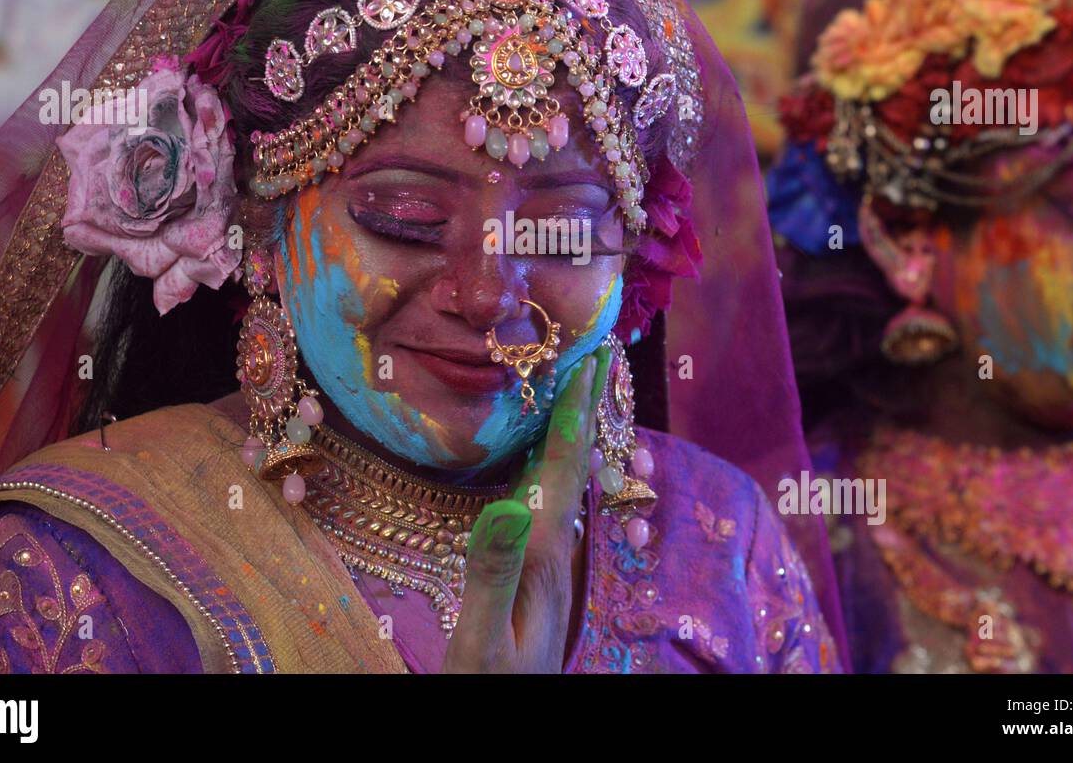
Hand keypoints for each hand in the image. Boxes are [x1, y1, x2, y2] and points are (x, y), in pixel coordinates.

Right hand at [441, 345, 610, 672]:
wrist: (507, 719)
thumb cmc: (489, 690)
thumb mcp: (480, 640)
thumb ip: (490, 576)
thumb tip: (506, 504)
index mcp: (544, 555)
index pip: (562, 468)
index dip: (573, 412)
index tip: (586, 358)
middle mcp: (556, 553)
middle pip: (575, 467)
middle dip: (583, 409)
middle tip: (591, 354)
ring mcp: (550, 566)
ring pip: (566, 485)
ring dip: (572, 435)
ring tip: (575, 393)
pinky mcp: (537, 579)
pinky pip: (550, 506)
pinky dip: (551, 469)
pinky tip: (543, 466)